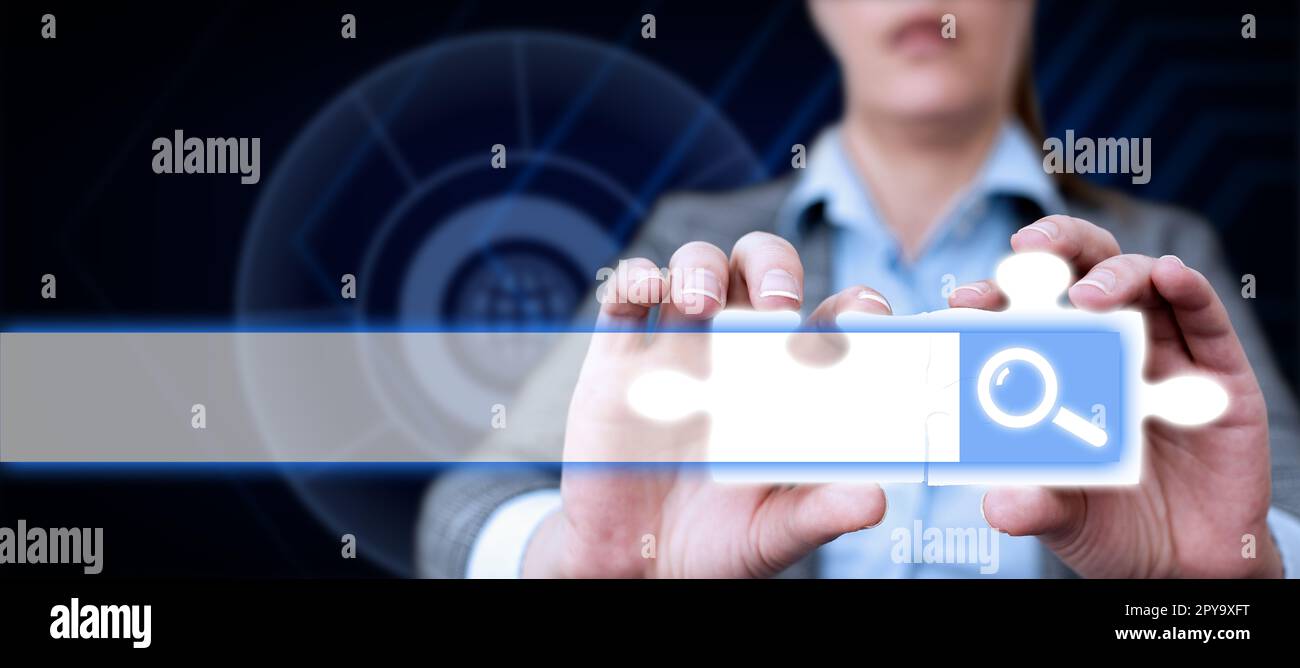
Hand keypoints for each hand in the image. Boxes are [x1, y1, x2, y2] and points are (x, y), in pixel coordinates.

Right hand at [524, 232, 890, 577]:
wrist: (633, 567)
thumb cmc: (716, 545)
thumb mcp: (774, 535)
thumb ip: (821, 512)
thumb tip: (875, 498)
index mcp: (788, 383)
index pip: (832, 319)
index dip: (854, 304)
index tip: (865, 317)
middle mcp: (735, 354)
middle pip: (761, 269)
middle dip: (773, 266)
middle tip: (777, 304)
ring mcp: (675, 351)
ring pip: (695, 266)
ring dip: (701, 266)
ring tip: (701, 305)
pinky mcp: (617, 363)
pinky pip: (623, 297)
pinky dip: (634, 279)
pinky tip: (649, 297)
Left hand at [950, 215, 1281, 577]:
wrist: (1182, 563)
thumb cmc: (1109, 524)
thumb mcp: (1063, 517)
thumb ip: (1034, 503)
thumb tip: (999, 506)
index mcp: (1058, 368)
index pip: (1022, 313)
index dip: (994, 298)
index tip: (963, 301)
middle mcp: (1108, 349)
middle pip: (1081, 272)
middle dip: (1054, 248)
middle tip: (1027, 248)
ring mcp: (1164, 356)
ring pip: (1142, 283)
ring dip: (1113, 274)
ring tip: (1088, 295)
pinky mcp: (1219, 375)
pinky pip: (1205, 318)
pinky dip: (1188, 288)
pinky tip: (1169, 275)